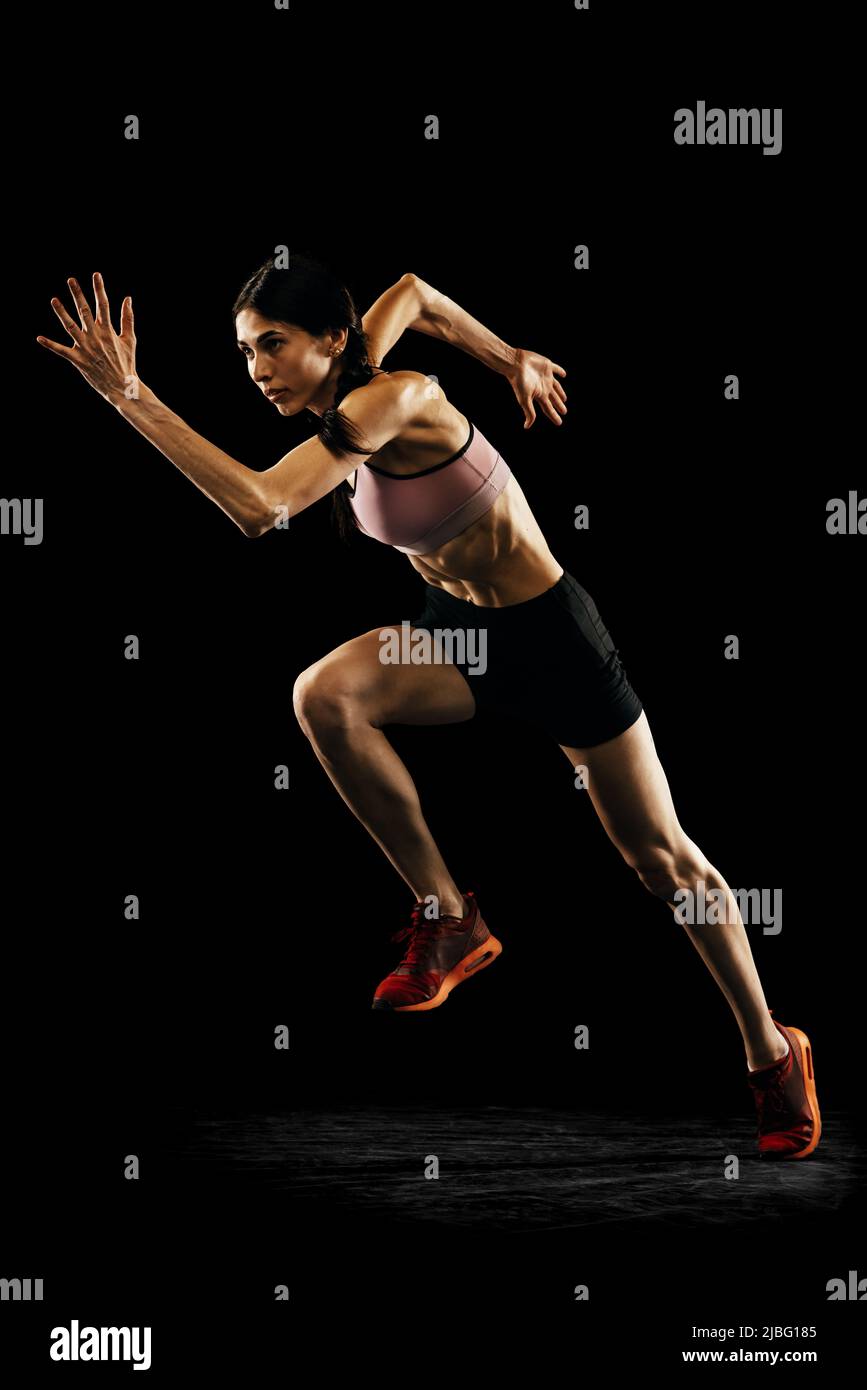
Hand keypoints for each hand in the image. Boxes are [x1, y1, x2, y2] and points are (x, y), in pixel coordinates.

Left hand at [36, 272, 137, 404]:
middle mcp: (95, 337)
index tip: (96, 275)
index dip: (99, 289)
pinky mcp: (78, 360)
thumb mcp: (130, 339)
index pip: (103, 305)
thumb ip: (128, 318)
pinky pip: (62, 351)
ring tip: (54, 300)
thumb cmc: (127, 363)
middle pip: (85, 311)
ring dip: (61, 313)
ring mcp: (85, 348)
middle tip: (71, 280)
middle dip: (78, 294)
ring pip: (71, 326)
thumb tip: (128, 299)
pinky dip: (50, 345)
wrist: (122, 387)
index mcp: (108, 331)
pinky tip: (39, 338)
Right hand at [508, 348, 566, 428]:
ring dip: (560, 392)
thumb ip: (529, 412)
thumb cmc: (519, 382)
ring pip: (556, 386)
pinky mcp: (547, 366)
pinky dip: (560, 371)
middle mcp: (543, 387)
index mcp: (539, 395)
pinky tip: (564, 374)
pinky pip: (556, 369)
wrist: (515, 363)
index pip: (549, 409)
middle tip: (564, 412)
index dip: (554, 416)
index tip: (559, 423)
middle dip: (559, 405)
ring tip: (564, 399)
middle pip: (553, 399)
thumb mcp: (525, 399)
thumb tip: (527, 427)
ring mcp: (546, 377)